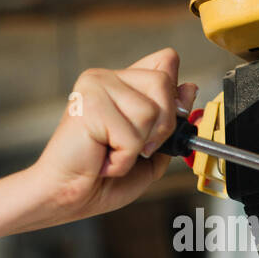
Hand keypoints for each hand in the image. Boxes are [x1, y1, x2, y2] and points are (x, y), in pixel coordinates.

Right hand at [31, 47, 197, 224]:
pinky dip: (123, 160)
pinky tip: (102, 160)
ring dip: (138, 147)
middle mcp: (106, 77)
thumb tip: (190, 88)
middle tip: (133, 148)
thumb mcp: (152, 149)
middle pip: (164, 83)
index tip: (158, 128)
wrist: (68, 197)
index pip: (166, 60)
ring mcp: (95, 86)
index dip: (174, 96)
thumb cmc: (103, 177)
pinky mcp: (89, 105)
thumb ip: (172, 120)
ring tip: (112, 153)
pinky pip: (132, 135)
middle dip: (161, 127)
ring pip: (150, 111)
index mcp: (121, 82)